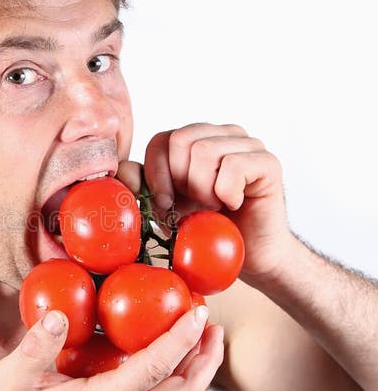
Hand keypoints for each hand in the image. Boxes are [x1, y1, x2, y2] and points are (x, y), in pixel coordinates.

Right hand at [0, 306, 222, 390]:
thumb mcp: (12, 379)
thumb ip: (35, 347)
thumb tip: (58, 315)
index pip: (155, 369)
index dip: (181, 339)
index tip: (199, 313)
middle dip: (206, 359)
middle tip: (215, 326)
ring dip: (197, 367)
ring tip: (204, 334)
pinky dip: (176, 372)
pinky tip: (169, 349)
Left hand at [118, 123, 292, 283]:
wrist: (250, 256)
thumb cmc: (208, 231)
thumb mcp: (166, 207)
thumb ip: (144, 185)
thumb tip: (122, 172)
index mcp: (197, 139)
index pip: (162, 139)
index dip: (156, 174)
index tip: (165, 204)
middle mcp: (223, 134)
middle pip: (180, 139)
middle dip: (179, 181)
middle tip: (195, 204)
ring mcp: (248, 144)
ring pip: (204, 150)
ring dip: (203, 189)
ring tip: (215, 205)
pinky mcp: (267, 162)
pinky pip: (233, 166)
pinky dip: (226, 193)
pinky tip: (234, 204)